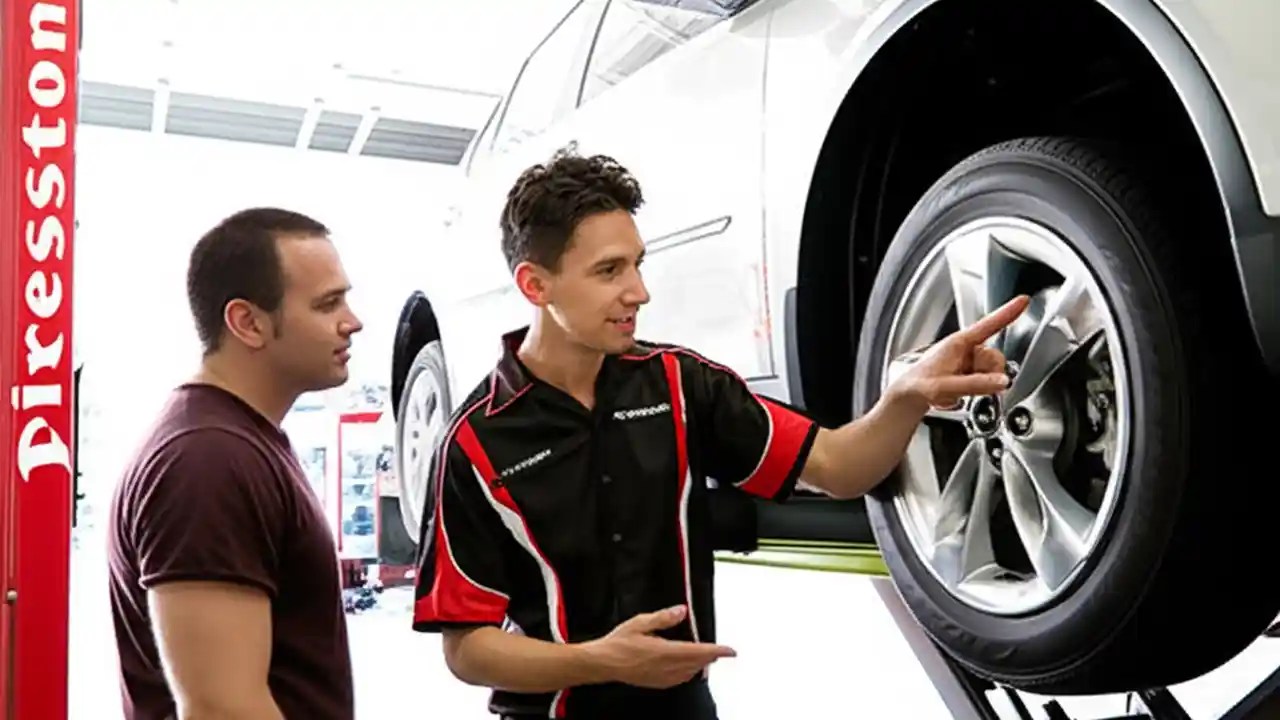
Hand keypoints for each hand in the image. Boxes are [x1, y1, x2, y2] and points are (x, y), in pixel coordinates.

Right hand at [585, 605, 735, 688]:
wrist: (602, 663)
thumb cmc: (618, 643)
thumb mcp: (640, 623)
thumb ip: (663, 618)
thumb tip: (681, 611)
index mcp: (665, 651)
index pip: (699, 652)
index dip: (717, 651)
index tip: (730, 650)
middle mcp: (666, 667)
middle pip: (698, 664)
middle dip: (710, 657)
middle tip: (718, 650)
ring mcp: (662, 678)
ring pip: (690, 673)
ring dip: (699, 665)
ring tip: (704, 657)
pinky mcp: (656, 683)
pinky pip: (679, 680)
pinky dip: (687, 673)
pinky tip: (685, 668)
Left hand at [888, 295, 1030, 411]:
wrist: (910, 397)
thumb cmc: (919, 385)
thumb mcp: (945, 387)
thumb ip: (975, 384)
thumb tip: (1002, 381)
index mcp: (959, 343)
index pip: (989, 324)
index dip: (1008, 312)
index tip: (1024, 300)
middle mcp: (967, 349)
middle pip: (996, 357)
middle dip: (991, 373)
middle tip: (971, 385)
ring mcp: (970, 361)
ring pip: (994, 371)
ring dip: (985, 382)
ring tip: (962, 388)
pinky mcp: (971, 372)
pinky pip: (988, 379)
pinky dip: (982, 387)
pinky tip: (964, 390)